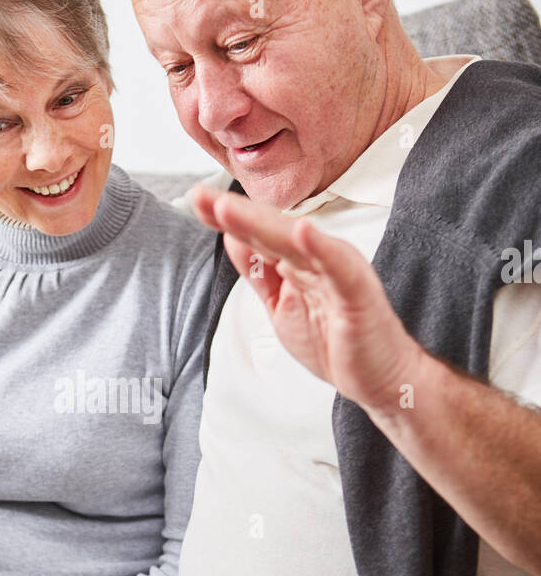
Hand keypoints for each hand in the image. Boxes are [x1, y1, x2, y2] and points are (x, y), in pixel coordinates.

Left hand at [191, 184, 422, 416]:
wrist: (380, 378)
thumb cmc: (335, 342)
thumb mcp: (281, 305)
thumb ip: (259, 272)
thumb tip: (231, 236)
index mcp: (298, 262)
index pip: (257, 235)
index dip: (226, 219)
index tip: (196, 201)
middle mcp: (318, 260)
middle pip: (271, 232)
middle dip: (235, 214)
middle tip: (200, 196)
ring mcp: (338, 274)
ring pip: (296, 243)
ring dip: (263, 224)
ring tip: (229, 207)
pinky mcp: (358, 294)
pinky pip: (338, 268)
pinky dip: (321, 248)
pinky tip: (303, 230)